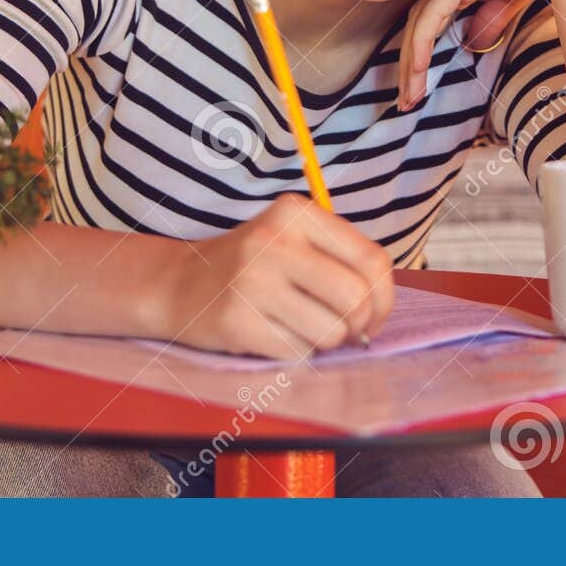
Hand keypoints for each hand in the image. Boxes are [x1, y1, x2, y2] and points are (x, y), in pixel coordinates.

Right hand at [156, 193, 395, 360]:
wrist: (181, 283)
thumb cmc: (253, 265)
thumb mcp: (294, 240)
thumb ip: (340, 261)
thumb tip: (379, 312)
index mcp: (296, 213)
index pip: (371, 259)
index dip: (384, 297)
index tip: (375, 314)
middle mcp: (274, 241)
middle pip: (356, 298)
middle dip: (360, 325)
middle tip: (346, 330)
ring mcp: (252, 281)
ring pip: (330, 332)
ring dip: (326, 341)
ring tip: (302, 326)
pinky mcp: (237, 320)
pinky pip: (298, 352)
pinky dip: (296, 351)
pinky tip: (273, 332)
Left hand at [395, 0, 558, 110]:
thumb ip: (496, 13)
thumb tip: (476, 40)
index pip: (433, 17)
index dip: (422, 49)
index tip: (421, 84)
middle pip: (419, 23)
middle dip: (410, 65)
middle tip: (407, 100)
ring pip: (418, 25)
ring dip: (411, 65)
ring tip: (409, 98)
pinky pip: (429, 20)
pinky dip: (419, 49)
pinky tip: (415, 74)